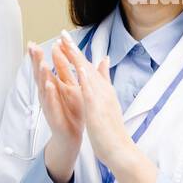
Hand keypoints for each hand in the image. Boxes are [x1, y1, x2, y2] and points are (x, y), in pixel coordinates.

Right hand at [29, 40, 83, 182]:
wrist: (71, 137)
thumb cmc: (71, 113)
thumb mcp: (73, 88)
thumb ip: (70, 71)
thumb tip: (68, 54)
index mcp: (53, 87)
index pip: (45, 67)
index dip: (39, 56)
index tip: (33, 43)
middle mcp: (48, 95)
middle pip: (40, 75)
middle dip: (36, 61)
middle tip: (31, 47)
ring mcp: (49, 105)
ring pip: (44, 88)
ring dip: (41, 76)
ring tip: (40, 64)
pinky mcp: (54, 115)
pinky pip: (51, 103)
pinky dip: (50, 94)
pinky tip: (49, 85)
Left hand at [57, 33, 131, 168]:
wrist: (119, 149)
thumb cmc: (110, 129)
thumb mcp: (106, 104)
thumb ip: (104, 84)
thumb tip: (104, 67)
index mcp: (101, 90)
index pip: (87, 68)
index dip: (76, 54)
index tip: (65, 39)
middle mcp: (102, 90)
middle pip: (86, 66)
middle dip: (74, 50)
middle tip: (62, 33)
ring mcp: (101, 98)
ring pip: (87, 74)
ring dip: (76, 58)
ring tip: (66, 43)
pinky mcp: (99, 108)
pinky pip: (91, 91)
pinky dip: (85, 79)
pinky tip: (78, 69)